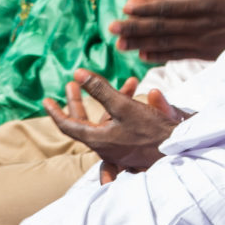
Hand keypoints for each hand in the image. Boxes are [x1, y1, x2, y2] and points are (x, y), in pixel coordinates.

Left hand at [44, 70, 182, 174]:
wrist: (179, 150)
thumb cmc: (150, 131)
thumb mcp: (122, 106)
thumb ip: (99, 89)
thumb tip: (77, 74)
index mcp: (98, 139)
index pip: (68, 125)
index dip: (55, 111)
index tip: (45, 100)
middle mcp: (105, 145)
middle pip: (85, 122)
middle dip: (79, 100)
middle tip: (72, 84)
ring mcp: (120, 147)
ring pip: (108, 120)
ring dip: (113, 99)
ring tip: (129, 82)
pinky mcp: (134, 145)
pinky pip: (125, 124)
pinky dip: (129, 108)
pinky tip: (147, 94)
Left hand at [109, 0, 224, 62]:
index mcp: (207, 2)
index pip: (171, 6)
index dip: (148, 7)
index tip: (126, 7)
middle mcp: (202, 24)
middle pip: (164, 26)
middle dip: (136, 28)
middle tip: (112, 28)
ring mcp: (203, 41)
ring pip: (167, 43)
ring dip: (142, 44)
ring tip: (119, 44)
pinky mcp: (206, 53)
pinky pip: (179, 55)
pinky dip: (160, 56)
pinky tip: (142, 56)